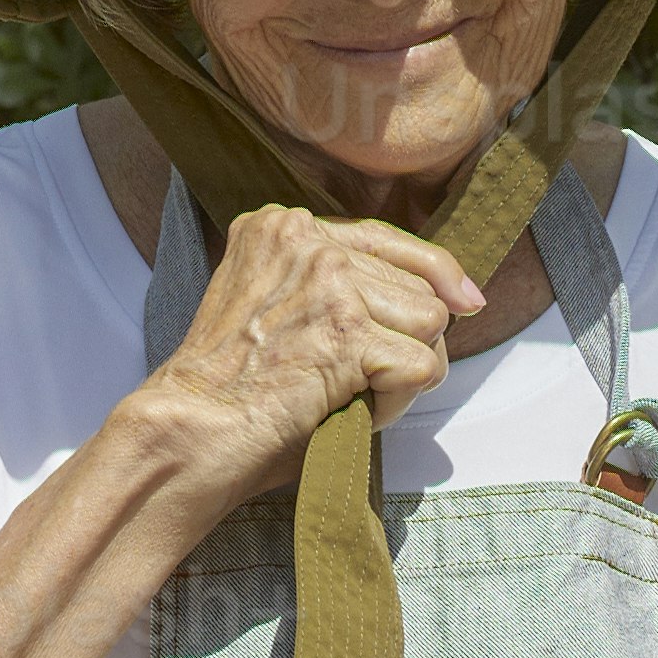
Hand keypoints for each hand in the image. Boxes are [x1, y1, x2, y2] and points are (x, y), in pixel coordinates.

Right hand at [132, 201, 480, 524]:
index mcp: (282, 227)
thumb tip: (437, 296)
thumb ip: (331, 283)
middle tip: (354, 381)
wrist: (193, 430)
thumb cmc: (230, 387)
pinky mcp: (350, 333)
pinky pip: (421, 369)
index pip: (387, 237)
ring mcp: (329, 283)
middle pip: (417, 287)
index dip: (434, 274)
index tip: (464, 300)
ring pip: (429, 324)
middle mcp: (307, 240)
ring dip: (402, 372)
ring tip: (347, 394)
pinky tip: (352, 410)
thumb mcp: (274, 303)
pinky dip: (398, 404)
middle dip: (404, 341)